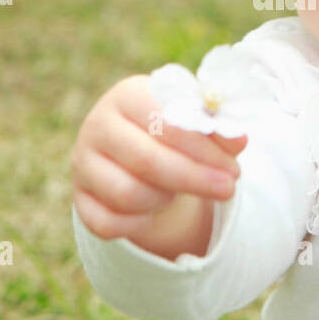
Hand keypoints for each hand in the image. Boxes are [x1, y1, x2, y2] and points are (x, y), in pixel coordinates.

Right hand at [70, 75, 246, 241]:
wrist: (133, 147)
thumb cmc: (171, 130)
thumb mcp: (195, 121)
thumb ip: (217, 128)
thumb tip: (239, 140)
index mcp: (128, 95)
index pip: (165, 123)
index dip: (203, 150)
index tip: (235, 169)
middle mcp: (98, 125)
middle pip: (147, 160)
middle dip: (194, 179)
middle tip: (228, 189)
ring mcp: (83, 163)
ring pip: (128, 195)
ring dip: (165, 198)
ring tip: (179, 191)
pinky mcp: (79, 198)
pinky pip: (107, 224)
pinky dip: (138, 224)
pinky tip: (154, 214)